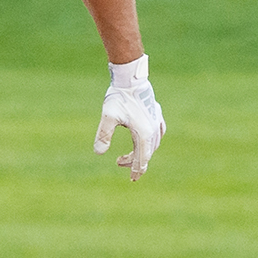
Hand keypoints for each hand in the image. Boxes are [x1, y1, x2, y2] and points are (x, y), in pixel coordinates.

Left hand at [93, 55, 165, 180]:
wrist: (131, 78)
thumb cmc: (118, 97)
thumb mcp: (108, 116)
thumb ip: (103, 135)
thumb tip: (98, 152)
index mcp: (143, 133)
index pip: (141, 158)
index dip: (136, 170)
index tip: (132, 179)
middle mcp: (153, 129)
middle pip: (147, 153)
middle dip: (135, 162)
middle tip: (119, 163)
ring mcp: (156, 121)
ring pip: (153, 144)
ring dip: (142, 152)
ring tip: (130, 156)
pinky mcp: (156, 113)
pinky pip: (158, 132)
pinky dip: (153, 140)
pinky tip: (149, 140)